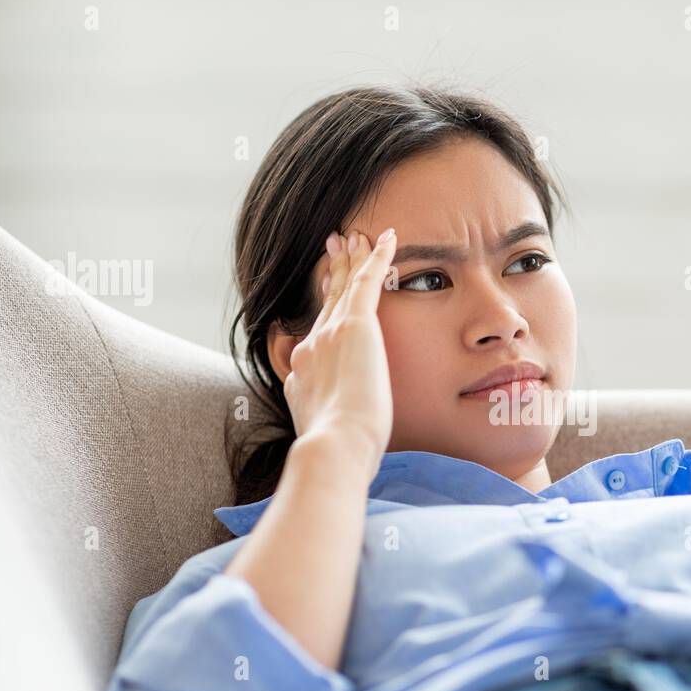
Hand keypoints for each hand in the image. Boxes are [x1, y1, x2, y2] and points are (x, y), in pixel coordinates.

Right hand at [284, 228, 396, 471]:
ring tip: (353, 236)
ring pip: (343, 287)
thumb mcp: (325, 436)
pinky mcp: (355, 327)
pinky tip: (387, 237)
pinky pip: (367, 281)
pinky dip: (376, 256)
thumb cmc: (340, 454)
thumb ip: (325, 422)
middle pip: (325, 302)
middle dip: (331, 273)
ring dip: (350, 259)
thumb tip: (329, 426)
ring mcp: (329, 335)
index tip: (327, 295)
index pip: (316, 335)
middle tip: (335, 247)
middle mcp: (311, 347)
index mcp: (303, 373)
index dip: (323, 311)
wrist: (335, 448)